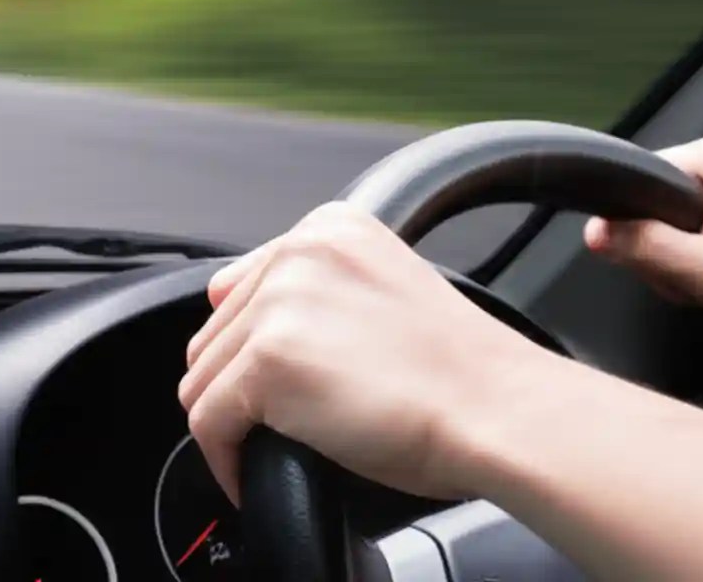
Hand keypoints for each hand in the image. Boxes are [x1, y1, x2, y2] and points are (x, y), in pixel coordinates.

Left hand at [177, 202, 549, 504]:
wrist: (498, 410)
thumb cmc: (460, 370)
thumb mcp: (383, 292)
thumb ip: (318, 289)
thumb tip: (245, 312)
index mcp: (328, 227)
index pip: (239, 288)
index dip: (249, 347)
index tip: (267, 384)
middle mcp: (297, 252)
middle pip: (215, 332)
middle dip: (235, 386)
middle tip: (269, 426)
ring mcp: (278, 303)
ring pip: (203, 376)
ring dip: (227, 421)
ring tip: (260, 449)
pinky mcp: (267, 360)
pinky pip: (208, 420)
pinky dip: (222, 458)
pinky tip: (249, 475)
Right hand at [584, 131, 702, 332]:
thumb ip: (645, 248)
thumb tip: (594, 231)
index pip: (642, 179)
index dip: (638, 225)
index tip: (661, 257)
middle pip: (655, 202)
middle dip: (664, 249)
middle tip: (699, 276)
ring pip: (673, 220)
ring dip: (683, 257)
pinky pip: (697, 225)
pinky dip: (702, 255)